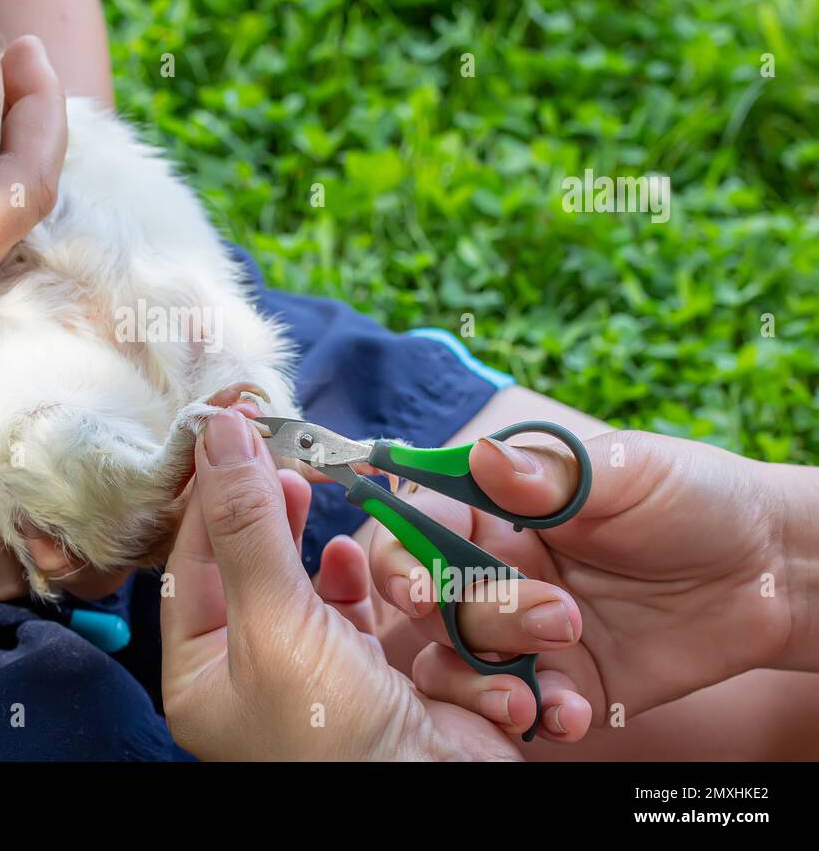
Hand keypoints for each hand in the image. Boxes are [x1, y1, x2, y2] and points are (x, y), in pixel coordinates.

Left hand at [160, 409, 524, 760]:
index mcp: (199, 673)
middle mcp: (247, 675)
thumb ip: (248, 526)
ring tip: (307, 484)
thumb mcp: (274, 622)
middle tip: (272, 447)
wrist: (436, 801)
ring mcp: (308, 676)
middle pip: (243, 565)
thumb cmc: (334, 733)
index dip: (209, 492)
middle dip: (258, 505)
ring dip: (305, 535)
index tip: (227, 430)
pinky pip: (350, 611)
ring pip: (297, 582)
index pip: (188, 562)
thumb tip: (219, 436)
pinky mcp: (367, 675)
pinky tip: (351, 554)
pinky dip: (352, 578)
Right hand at [374, 429, 811, 736]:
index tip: (422, 585)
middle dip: (475, 617)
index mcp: (496, 510)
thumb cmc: (692, 497)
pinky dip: (540, 714)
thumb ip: (550, 474)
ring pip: (463, 662)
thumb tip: (481, 457)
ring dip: (486, 678)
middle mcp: (498, 571)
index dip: (405, 555)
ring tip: (532, 690)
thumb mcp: (625, 471)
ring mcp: (527, 631)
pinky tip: (571, 711)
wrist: (766, 568)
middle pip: (438, 602)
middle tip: (554, 615)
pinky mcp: (566, 680)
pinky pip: (527, 706)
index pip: (421, 526)